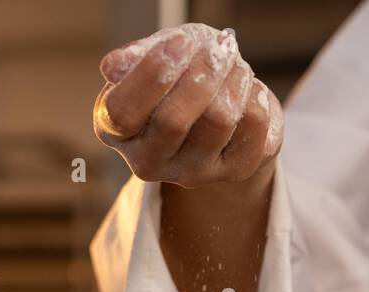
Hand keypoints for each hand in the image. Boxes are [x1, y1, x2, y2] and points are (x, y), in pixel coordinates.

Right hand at [94, 23, 283, 187]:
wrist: (215, 110)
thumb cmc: (175, 77)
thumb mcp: (152, 57)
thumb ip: (135, 58)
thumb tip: (112, 67)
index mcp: (116, 131)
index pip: (123, 112)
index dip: (151, 74)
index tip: (181, 41)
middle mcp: (149, 161)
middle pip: (173, 121)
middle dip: (201, 73)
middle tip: (219, 46)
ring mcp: (192, 173)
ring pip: (218, 121)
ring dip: (233, 79)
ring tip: (234, 61)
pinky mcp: (232, 172)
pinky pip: (253, 130)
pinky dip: (256, 98)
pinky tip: (249, 88)